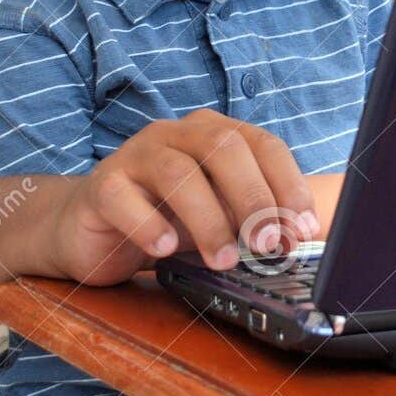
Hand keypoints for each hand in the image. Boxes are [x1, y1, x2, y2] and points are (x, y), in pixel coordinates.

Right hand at [44, 110, 318, 286]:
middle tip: (267, 245)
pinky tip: (165, 249)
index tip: (303, 228)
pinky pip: (123, 196)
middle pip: (223, 148)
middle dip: (253, 198)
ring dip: (207, 220)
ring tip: (224, 260)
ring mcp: (136, 155)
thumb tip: (298, 238)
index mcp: (215, 134)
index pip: (264, 145)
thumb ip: (254, 219)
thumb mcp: (219, 217)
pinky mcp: (102, 185)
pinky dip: (148, 224)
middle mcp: (177, 135)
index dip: (288, 185)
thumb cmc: (166, 219)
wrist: (91, 228)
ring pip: (177, 172)